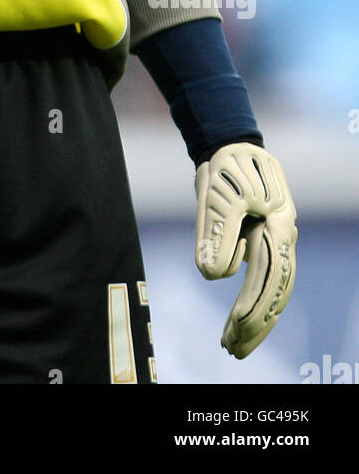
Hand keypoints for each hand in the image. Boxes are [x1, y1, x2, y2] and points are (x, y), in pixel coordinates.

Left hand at [194, 142, 296, 358]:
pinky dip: (251, 301)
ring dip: (254, 319)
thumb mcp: (221, 196)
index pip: (271, 279)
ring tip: (232, 344)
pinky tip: (237, 320)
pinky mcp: (261, 243)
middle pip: (275, 292)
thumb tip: (213, 277)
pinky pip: (262, 280)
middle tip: (232, 350)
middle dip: (255, 323)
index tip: (234, 328)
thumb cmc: (228, 166)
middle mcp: (281, 239)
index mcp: (278, 229)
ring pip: (271, 290)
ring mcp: (274, 242)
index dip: (254, 306)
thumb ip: (218, 235)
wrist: (231, 144)